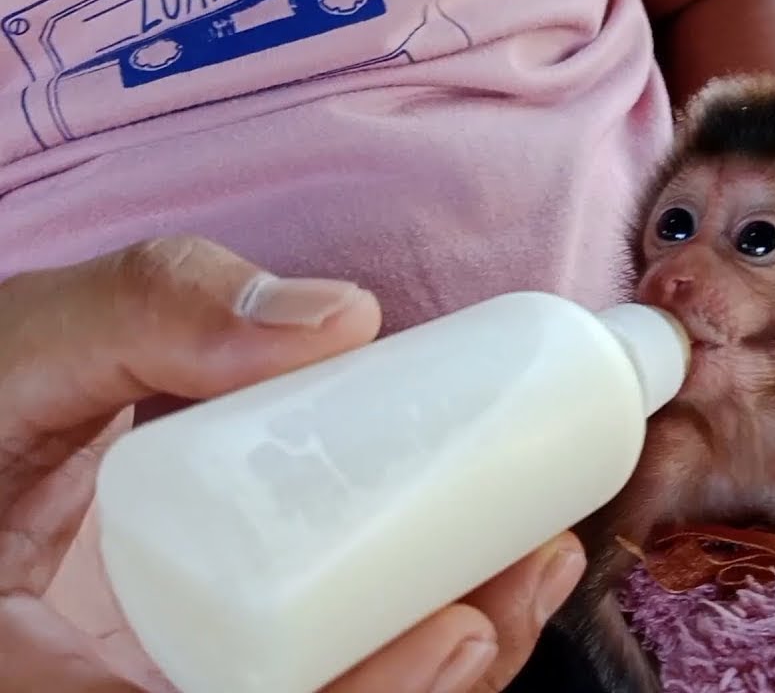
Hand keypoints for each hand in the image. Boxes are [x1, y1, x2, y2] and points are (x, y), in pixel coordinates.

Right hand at [0, 237, 584, 691]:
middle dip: (435, 685)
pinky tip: (484, 576)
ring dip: (450, 673)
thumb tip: (343, 319)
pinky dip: (408, 649)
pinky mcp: (209, 655)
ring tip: (532, 568)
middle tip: (522, 582)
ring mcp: (164, 683)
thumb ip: (145, 311)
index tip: (459, 630)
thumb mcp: (25, 350)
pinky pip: (318, 678)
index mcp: (32, 677)